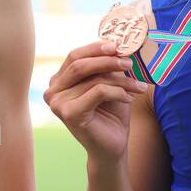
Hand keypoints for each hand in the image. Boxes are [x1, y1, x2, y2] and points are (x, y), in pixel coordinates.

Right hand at [43, 41, 147, 164]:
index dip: (96, 48)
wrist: (112, 147)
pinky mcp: (69, 113)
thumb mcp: (109, 84)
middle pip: (80, 64)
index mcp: (59, 81)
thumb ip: (106, 66)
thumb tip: (117, 43)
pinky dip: (118, 91)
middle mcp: (53, 90)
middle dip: (108, 60)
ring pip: (93, 78)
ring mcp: (58, 103)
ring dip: (120, 80)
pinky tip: (129, 98)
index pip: (74, 56)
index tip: (118, 46)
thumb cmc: (111, 114)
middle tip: (129, 63)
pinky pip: (98, 91)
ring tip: (138, 86)